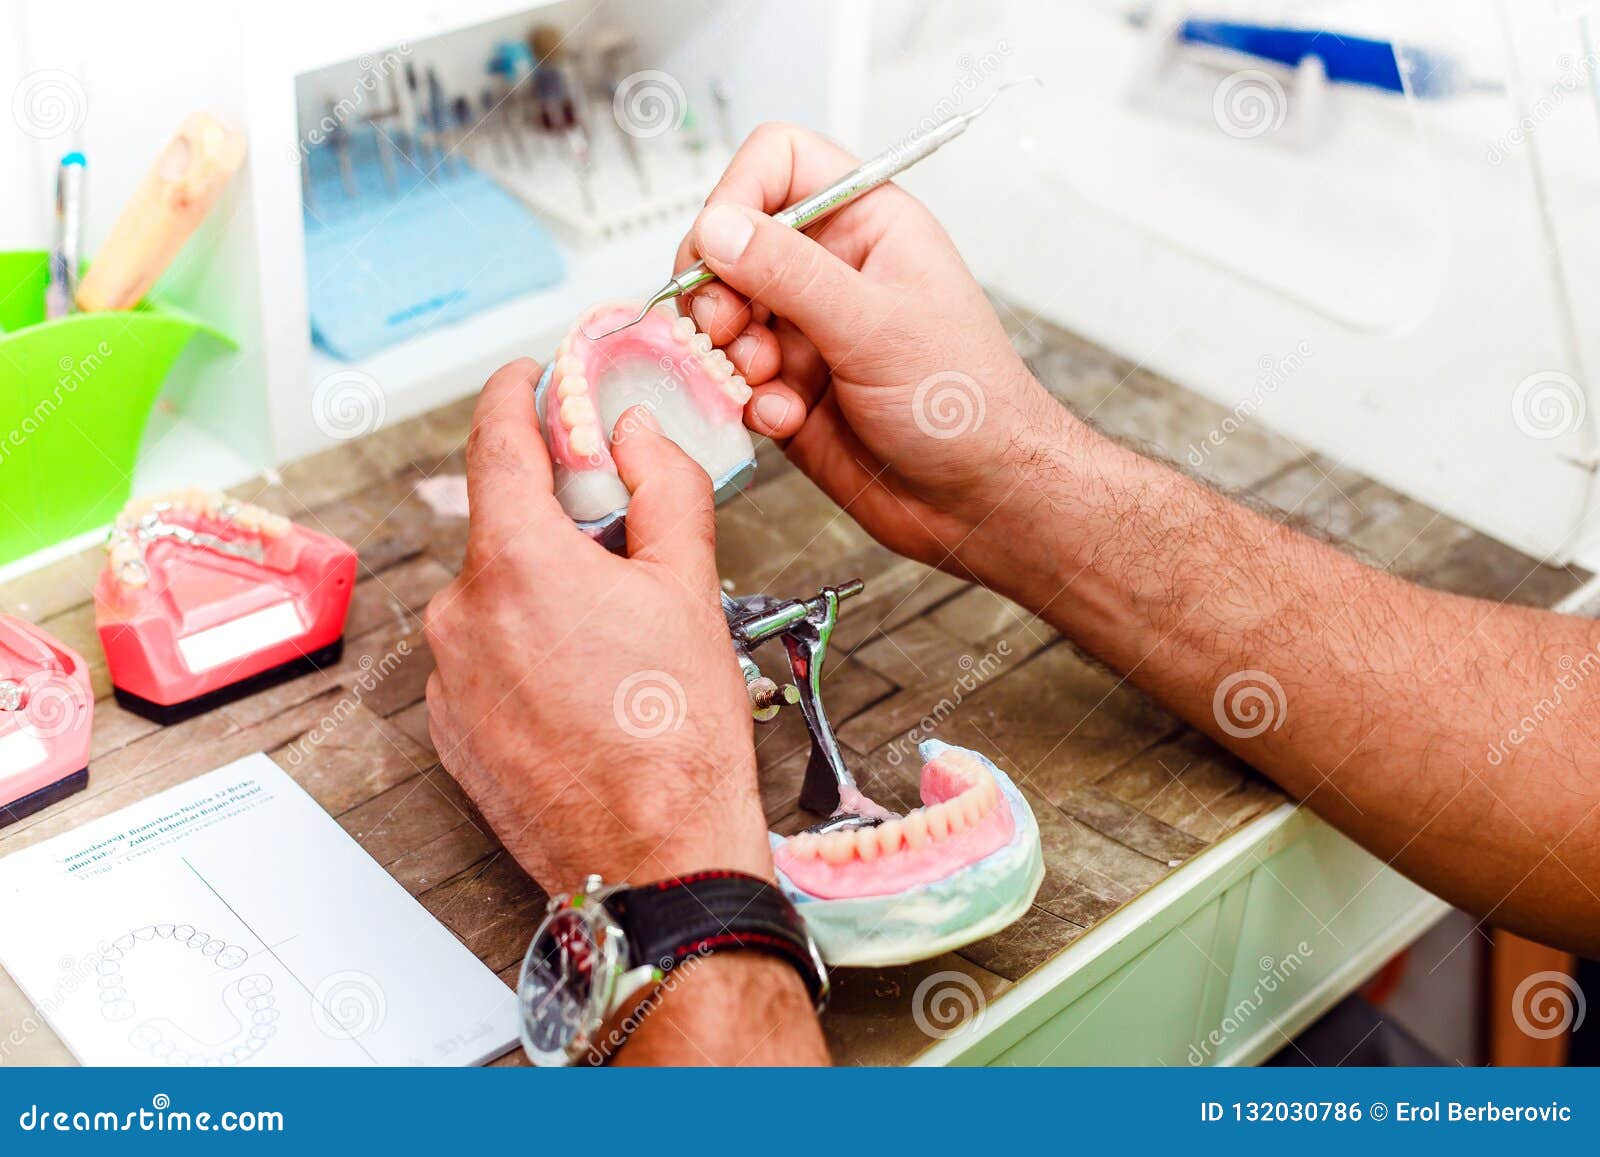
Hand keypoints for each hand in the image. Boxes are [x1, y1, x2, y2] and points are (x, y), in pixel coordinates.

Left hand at [424, 360, 770, 893]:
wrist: (654, 856)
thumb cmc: (677, 736)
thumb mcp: (689, 587)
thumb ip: (662, 487)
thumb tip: (634, 434)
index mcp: (518, 564)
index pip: (495, 443)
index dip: (513, 395)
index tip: (526, 378)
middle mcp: (463, 615)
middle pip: (503, 529)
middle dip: (556, 521)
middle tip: (621, 545)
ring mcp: (449, 678)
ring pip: (494, 598)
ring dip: (543, 595)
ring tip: (614, 645)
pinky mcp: (450, 729)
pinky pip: (482, 658)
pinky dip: (523, 651)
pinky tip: (583, 689)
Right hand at [674, 122, 1075, 580]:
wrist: (978, 498)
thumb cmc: (966, 402)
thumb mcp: (876, 325)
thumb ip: (790, 272)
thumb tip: (718, 228)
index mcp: (867, 223)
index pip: (778, 163)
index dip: (738, 195)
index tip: (720, 246)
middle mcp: (831, 270)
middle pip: (731, 242)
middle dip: (717, 289)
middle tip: (726, 328)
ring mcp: (807, 330)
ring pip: (723, 317)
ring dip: (730, 353)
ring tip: (764, 380)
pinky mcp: (789, 388)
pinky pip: (735, 381)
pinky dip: (748, 401)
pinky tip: (786, 420)